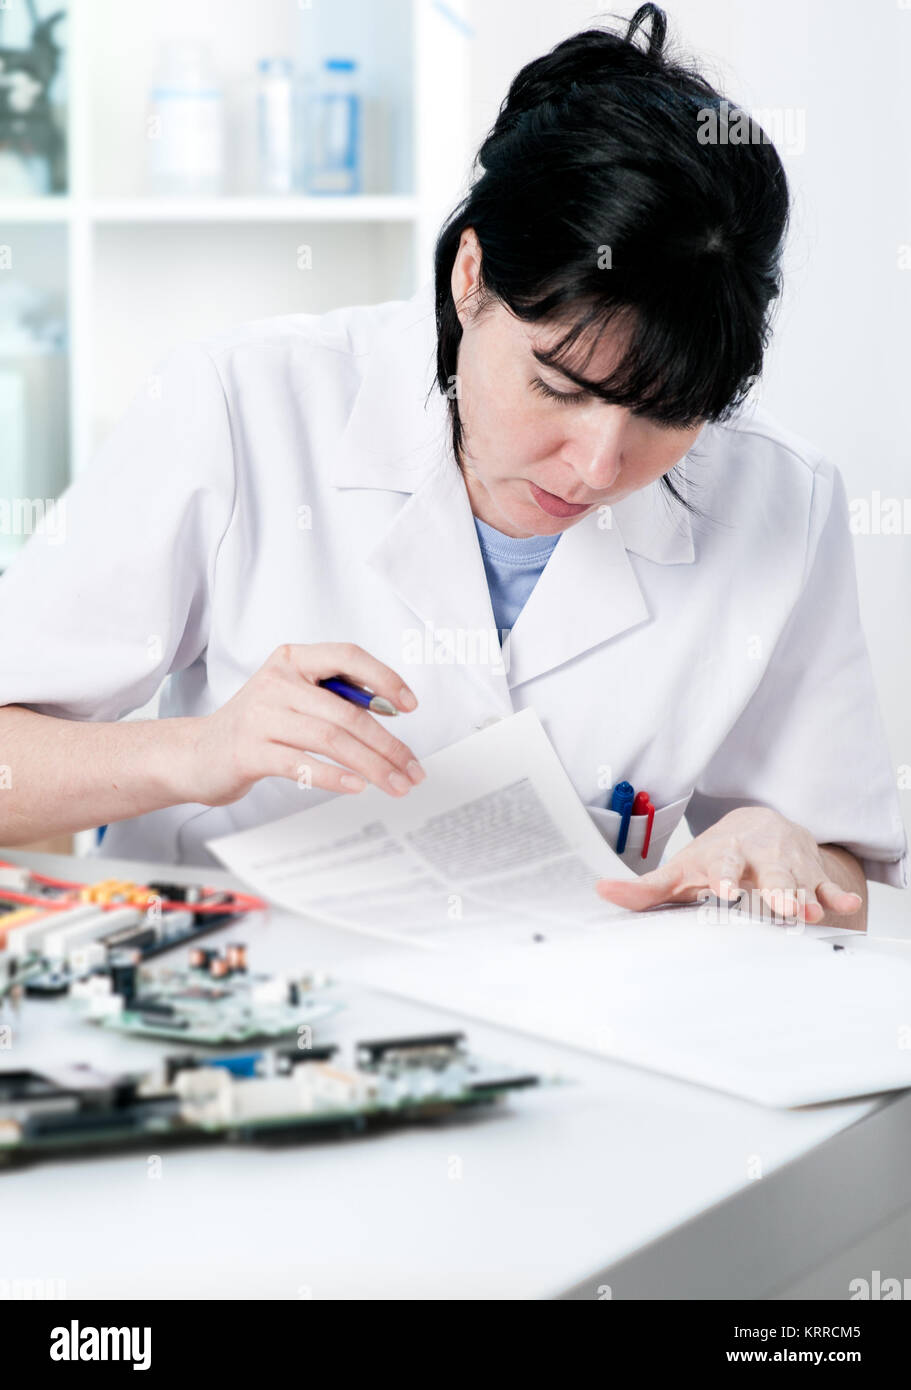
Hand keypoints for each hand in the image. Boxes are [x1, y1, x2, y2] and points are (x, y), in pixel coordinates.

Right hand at [173, 643, 424, 806]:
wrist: (197, 754)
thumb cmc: (257, 727)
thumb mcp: (294, 698)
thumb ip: (334, 697)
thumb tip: (390, 709)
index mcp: (292, 660)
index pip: (347, 656)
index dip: (383, 678)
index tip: (409, 706)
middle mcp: (276, 682)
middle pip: (345, 711)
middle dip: (387, 744)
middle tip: (412, 769)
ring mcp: (260, 716)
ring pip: (330, 738)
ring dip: (371, 765)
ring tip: (395, 784)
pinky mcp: (249, 751)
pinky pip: (301, 763)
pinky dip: (334, 776)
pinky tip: (358, 786)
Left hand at [595, 806, 864, 924]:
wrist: (760, 824)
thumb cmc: (714, 856)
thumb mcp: (682, 870)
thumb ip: (645, 888)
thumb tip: (601, 893)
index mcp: (725, 853)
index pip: (723, 861)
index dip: (724, 874)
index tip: (724, 889)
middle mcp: (759, 854)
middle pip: (772, 869)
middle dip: (778, 887)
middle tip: (783, 908)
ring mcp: (789, 862)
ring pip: (802, 879)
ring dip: (807, 895)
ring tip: (811, 914)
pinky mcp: (812, 872)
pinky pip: (828, 884)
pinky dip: (838, 894)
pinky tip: (848, 905)